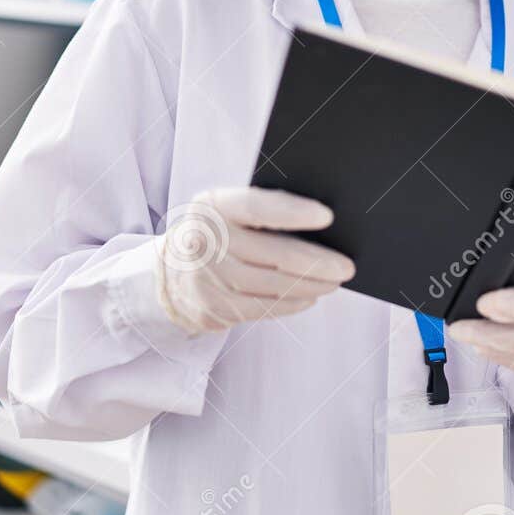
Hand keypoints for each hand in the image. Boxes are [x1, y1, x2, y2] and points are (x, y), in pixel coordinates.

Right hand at [156, 187, 354, 335]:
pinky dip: (292, 304)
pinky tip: (309, 298)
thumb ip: (259, 209)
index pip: (256, 206)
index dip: (292, 212)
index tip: (327, 217)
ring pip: (273, 286)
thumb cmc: (214, 232)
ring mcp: (207, 279)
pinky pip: (263, 308)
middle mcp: (206, 241)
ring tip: (333, 282)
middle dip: (316, 262)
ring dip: (310, 286)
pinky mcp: (213, 308)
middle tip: (346, 267)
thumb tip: (320, 223)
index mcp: (212, 206)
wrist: (167, 271)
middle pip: (273, 254)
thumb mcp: (224, 208)